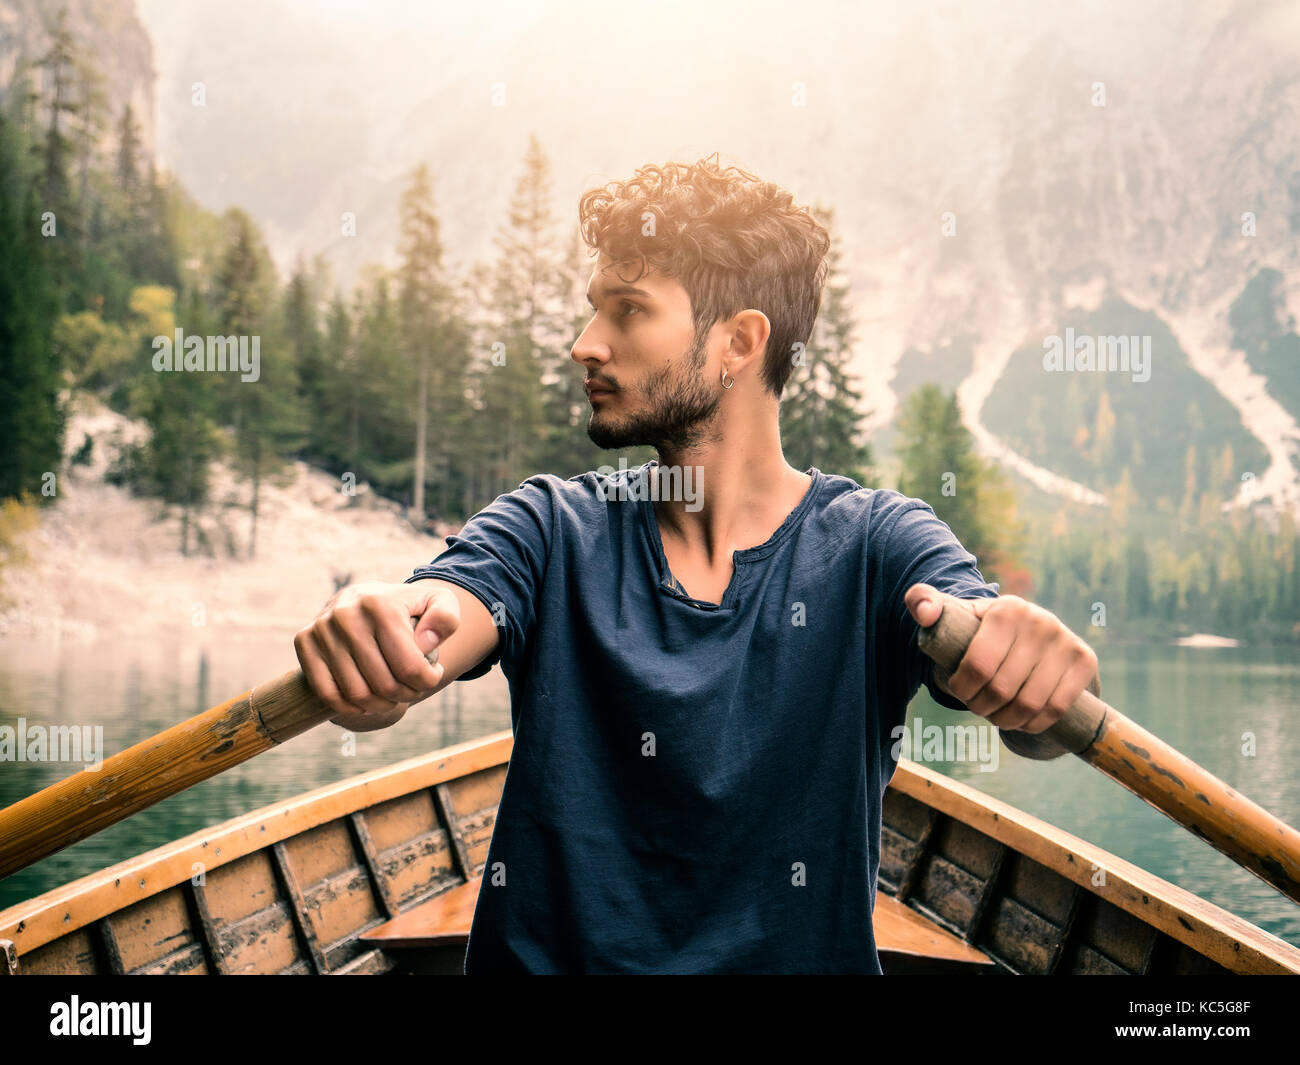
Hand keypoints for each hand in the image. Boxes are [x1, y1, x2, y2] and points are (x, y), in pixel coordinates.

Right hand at [294, 580, 460, 731]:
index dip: (427, 681)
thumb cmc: (406, 607)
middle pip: (383, 684)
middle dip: (406, 694)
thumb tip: (425, 643)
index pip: (409, 665)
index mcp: (380, 604)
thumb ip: (446, 618)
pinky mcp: (304, 642)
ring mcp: (321, 629)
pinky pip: (326, 693)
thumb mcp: (437, 601)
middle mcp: (346, 615)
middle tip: (413, 689)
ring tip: (394, 696)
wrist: (366, 597)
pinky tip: (368, 704)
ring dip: (381, 705)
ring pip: (356, 693)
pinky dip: (350, 708)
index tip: (433, 675)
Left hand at [904, 584, 1098, 733]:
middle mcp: (1040, 620)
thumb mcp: (955, 615)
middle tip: (978, 705)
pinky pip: (1055, 708)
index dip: (963, 689)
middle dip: (982, 706)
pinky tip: (1021, 719)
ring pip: (1029, 703)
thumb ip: (924, 603)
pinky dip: (1033, 723)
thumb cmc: (982, 630)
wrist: (1029, 634)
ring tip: (996, 714)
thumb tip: (923, 612)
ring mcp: (1066, 640)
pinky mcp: (1084, 660)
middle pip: (1002, 689)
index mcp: (1005, 609)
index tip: (959, 690)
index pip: (978, 666)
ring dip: (1006, 719)